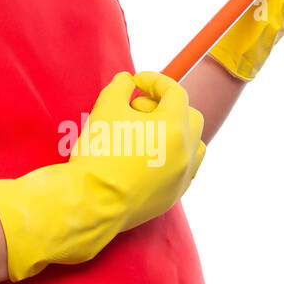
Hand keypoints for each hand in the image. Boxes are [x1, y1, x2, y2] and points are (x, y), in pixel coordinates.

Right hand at [0, 70, 205, 279]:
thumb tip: (127, 81)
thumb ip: (119, 88)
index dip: (155, 81)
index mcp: (174, 127)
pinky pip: (183, 171)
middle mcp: (186, 152)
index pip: (175, 92)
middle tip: (138, 109)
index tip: (135, 82)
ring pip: (193, 146)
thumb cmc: (98, 154)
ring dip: (175, 134)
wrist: (90, 202)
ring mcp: (182, 177)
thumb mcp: (105, 109)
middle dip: (167, 106)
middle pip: (190, 117)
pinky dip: (172, 159)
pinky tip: (146, 158)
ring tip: (146, 134)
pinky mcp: (172, 197)